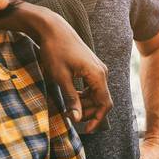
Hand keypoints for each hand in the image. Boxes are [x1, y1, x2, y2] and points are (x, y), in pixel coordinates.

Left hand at [7, 3, 111, 131]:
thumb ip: (71, 99)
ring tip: (69, 107)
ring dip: (85, 104)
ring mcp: (97, 68)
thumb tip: (76, 119)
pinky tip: (72, 96)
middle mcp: (101, 72)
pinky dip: (84, 94)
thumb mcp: (61, 78)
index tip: (86, 130)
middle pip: (102, 100)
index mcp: (97, 75)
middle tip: (71, 116)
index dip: (97, 119)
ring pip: (97, 93)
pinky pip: (93, 86)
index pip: (105, 104)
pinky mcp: (91, 66)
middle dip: (88, 112)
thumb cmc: (55, 51)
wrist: (53, 28)